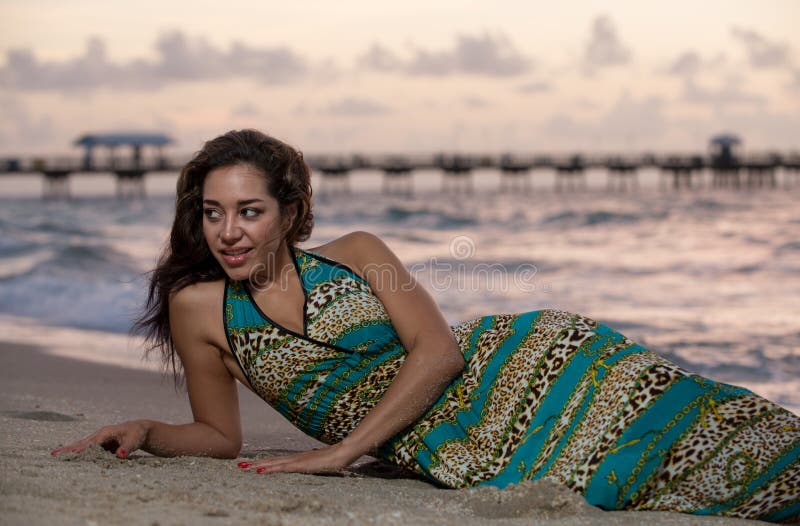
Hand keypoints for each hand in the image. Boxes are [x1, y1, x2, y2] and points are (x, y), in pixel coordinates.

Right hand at [51, 420, 150, 458]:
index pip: (93, 442)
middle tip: (54, 454)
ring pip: (81, 445)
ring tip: (53, 455)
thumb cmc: (136, 434)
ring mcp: (97, 439)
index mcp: (106, 432)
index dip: (83, 448)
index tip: (73, 454)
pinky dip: (74, 452)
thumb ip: (127, 448)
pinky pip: (84, 448)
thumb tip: (120, 455)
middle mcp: (99, 435)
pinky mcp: (98, 444)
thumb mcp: (134, 441)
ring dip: (68, 450)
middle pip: (82, 443)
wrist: (138, 430)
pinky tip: (65, 456)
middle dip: (69, 448)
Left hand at [237, 442, 361, 474]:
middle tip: (240, 466)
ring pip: (275, 464)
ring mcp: (298, 461)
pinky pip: (283, 468)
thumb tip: (306, 467)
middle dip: (256, 463)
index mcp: (298, 459)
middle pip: (272, 461)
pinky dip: (271, 469)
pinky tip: (262, 471)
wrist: (344, 452)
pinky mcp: (302, 465)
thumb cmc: (333, 459)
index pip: (277, 461)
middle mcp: (295, 458)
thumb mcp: (318, 465)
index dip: (264, 462)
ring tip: (246, 468)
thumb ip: (310, 465)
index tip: (251, 464)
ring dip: (260, 466)